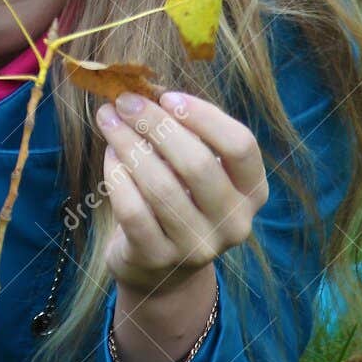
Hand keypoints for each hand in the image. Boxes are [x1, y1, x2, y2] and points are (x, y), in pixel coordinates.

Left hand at [95, 89, 268, 297]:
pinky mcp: (159, 258)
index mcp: (252, 192)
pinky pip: (133, 210)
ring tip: (108, 121)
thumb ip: (185, 135)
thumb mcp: (194, 170)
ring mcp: (198, 246)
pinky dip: (117, 177)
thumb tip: (146, 92)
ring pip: (161, 186)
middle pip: (198, 163)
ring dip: (128, 145)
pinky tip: (109, 156)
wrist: (160, 269)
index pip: (240, 146)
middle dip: (155, 126)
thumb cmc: (179, 201)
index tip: (167, 97)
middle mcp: (234, 223)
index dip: (204, 116)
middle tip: (124, 102)